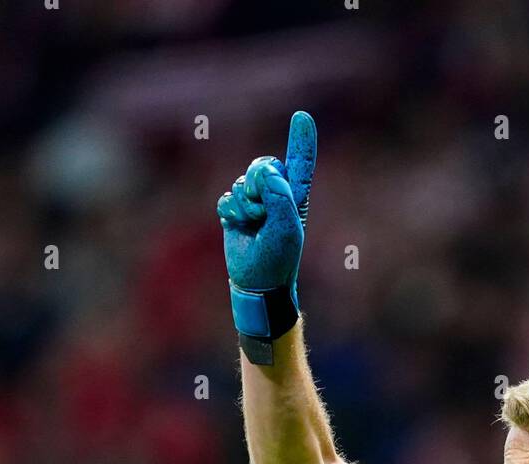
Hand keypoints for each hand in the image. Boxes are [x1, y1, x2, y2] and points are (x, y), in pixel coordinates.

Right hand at [217, 111, 316, 357]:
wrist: (257, 281)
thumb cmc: (279, 258)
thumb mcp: (287, 229)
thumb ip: (280, 197)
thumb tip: (268, 172)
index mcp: (295, 197)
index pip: (300, 163)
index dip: (301, 140)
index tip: (302, 117)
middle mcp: (276, 195)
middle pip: (262, 165)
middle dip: (258, 182)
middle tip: (261, 209)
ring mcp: (254, 202)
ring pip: (242, 184)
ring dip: (245, 206)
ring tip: (253, 227)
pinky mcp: (234, 211)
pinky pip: (227, 198)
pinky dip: (231, 213)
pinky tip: (239, 228)